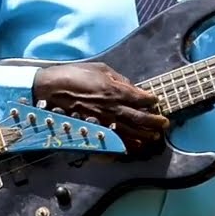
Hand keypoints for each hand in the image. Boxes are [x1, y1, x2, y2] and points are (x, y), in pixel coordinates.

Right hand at [32, 62, 168, 153]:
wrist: (50, 90)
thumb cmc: (73, 75)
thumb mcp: (100, 68)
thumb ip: (118, 78)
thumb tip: (131, 86)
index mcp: (115, 90)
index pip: (141, 98)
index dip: (151, 101)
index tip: (155, 101)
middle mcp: (113, 108)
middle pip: (140, 118)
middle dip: (155, 122)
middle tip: (164, 123)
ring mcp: (104, 121)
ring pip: (131, 132)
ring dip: (145, 135)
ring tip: (154, 137)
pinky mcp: (94, 130)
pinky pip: (114, 141)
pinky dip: (126, 145)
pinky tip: (134, 146)